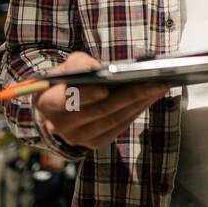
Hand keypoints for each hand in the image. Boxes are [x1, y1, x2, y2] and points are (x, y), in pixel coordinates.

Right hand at [32, 52, 168, 149]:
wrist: (61, 105)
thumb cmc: (67, 79)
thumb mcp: (66, 66)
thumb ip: (78, 64)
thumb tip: (98, 69)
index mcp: (47, 103)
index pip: (67, 100)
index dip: (86, 95)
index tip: (105, 87)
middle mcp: (61, 125)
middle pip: (101, 110)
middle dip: (130, 95)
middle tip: (155, 82)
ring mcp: (79, 138)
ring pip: (114, 118)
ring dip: (140, 102)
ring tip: (160, 86)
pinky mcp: (95, 142)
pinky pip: (120, 125)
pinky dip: (137, 110)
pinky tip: (152, 96)